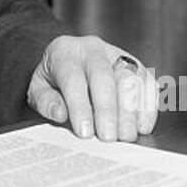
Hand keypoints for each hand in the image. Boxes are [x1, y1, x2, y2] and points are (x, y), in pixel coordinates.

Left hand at [26, 35, 156, 141]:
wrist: (68, 62)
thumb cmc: (53, 79)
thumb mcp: (38, 89)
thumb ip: (46, 102)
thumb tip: (61, 113)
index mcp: (64, 52)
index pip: (73, 79)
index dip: (80, 106)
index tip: (84, 131)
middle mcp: (93, 49)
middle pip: (104, 77)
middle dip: (108, 110)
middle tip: (109, 137)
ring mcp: (117, 54)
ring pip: (130, 77)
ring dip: (131, 110)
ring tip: (127, 135)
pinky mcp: (136, 65)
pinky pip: (148, 82)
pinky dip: (148, 105)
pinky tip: (143, 125)